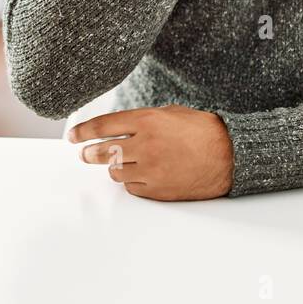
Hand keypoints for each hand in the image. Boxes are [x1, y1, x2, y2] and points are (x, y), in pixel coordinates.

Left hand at [69, 105, 233, 200]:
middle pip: (101, 152)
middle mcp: (145, 145)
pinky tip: (143, 174)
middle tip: (85, 154)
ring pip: (115, 172)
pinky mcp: (157, 190)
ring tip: (125, 162)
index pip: (102, 126)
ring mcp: (150, 170)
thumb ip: (140, 120)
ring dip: (115, 167)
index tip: (72, 136)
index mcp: (147, 121)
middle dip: (89, 154)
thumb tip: (114, 129)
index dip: (82, 131)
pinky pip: (132, 188)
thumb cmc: (202, 131)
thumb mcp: (169, 113)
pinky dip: (133, 181)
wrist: (230, 156)